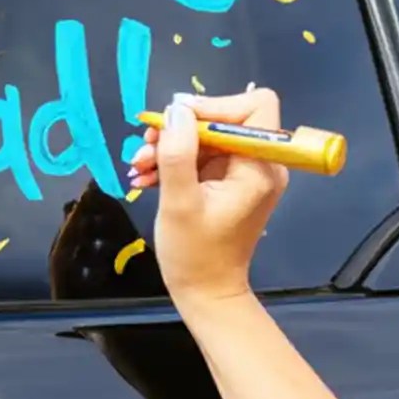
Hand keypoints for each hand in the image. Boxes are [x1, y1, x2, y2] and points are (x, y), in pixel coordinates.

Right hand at [128, 86, 288, 305]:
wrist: (205, 293)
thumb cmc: (195, 254)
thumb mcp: (179, 202)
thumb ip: (178, 153)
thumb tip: (176, 109)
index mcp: (259, 167)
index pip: (254, 107)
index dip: (215, 105)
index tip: (178, 121)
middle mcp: (258, 164)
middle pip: (223, 120)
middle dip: (181, 130)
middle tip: (146, 145)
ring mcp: (242, 173)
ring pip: (206, 137)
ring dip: (170, 146)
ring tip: (139, 166)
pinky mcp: (226, 182)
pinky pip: (200, 156)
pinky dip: (173, 161)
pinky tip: (146, 176)